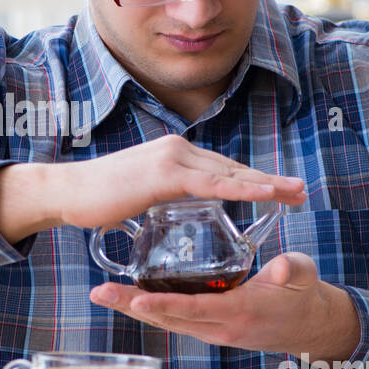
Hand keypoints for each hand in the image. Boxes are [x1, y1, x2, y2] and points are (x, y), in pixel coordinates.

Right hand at [55, 134, 305, 230]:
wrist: (68, 192)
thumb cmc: (97, 199)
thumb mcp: (139, 198)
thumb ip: (161, 202)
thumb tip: (171, 218)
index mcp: (174, 156)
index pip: (221, 170)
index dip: (252, 181)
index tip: (280, 191)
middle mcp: (178, 150)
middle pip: (233, 168)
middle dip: (270, 180)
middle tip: (300, 191)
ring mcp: (173, 158)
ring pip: (229, 174)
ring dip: (266, 184)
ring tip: (294, 193)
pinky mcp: (166, 174)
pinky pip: (213, 184)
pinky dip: (242, 188)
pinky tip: (266, 193)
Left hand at [89, 251, 362, 362]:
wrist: (308, 326)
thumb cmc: (302, 297)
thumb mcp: (303, 277)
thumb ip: (293, 270)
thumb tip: (284, 265)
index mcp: (240, 312)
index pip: (194, 309)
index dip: (164, 305)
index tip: (135, 299)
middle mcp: (219, 327)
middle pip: (168, 318)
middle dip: (131, 306)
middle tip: (99, 292)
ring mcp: (212, 330)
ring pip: (166, 321)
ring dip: (132, 308)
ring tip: (101, 293)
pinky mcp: (208, 326)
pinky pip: (174, 319)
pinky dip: (149, 309)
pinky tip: (126, 296)